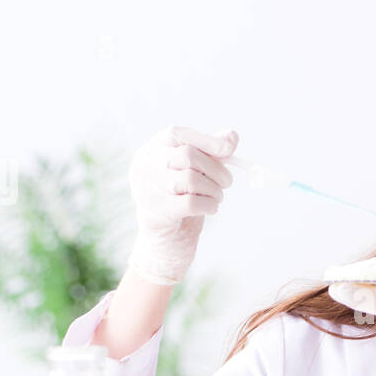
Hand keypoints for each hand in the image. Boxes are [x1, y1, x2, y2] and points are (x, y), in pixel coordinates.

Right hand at [126, 125, 237, 285]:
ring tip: (217, 197)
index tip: (229, 149)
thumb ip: (213, 153)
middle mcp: (143, 165)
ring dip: (214, 189)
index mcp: (152, 150)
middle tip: (227, 182)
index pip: (177, 134)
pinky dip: (209, 205)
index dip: (205, 140)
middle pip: (187, 155)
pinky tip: (211, 208)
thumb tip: (232, 136)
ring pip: (190, 179)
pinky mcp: (154, 212)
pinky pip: (191, 203)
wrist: (166, 241)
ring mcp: (145, 188)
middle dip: (216, 169)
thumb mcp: (198, 173)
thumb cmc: (182, 200)